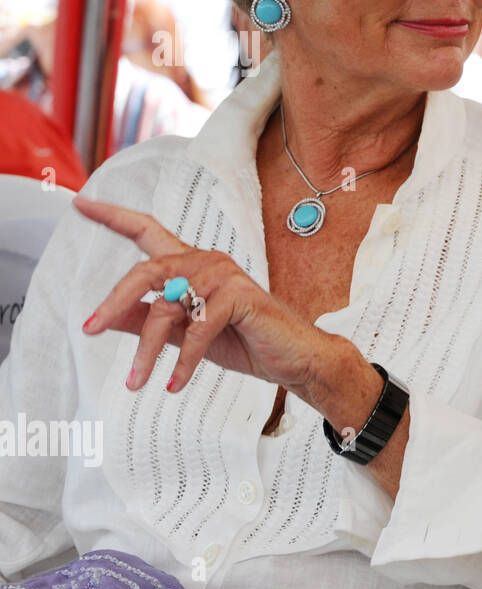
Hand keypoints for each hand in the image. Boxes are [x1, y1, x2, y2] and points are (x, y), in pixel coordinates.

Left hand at [75, 196, 336, 398]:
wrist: (292, 357)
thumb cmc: (244, 341)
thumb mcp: (184, 334)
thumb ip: (149, 322)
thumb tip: (106, 318)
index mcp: (191, 266)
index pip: (148, 233)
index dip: (114, 218)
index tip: (82, 205)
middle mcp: (206, 263)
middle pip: (146, 270)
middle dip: (114, 300)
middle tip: (89, 329)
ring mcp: (223, 277)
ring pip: (167, 308)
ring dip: (147, 350)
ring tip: (136, 382)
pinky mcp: (239, 296)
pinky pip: (197, 329)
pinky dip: (183, 360)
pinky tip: (174, 383)